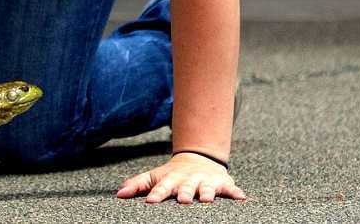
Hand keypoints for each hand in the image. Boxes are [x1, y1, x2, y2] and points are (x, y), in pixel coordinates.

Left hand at [116, 152, 246, 203]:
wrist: (198, 159)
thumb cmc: (173, 174)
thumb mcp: (155, 176)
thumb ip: (137, 184)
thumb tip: (119, 194)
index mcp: (171, 179)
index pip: (162, 187)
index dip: (156, 193)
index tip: (150, 200)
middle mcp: (189, 180)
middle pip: (186, 188)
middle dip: (184, 193)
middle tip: (182, 200)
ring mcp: (206, 181)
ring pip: (207, 189)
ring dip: (206, 193)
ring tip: (206, 200)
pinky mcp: (223, 184)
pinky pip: (231, 189)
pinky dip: (236, 192)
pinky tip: (241, 198)